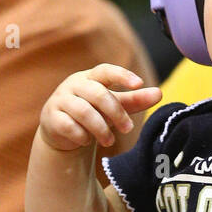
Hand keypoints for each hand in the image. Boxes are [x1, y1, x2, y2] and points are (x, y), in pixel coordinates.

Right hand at [39, 64, 162, 150]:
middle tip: (128, 129)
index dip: (122, 75)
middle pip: (98, 94)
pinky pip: (68, 125)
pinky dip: (81, 135)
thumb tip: (159, 94)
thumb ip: (135, 100)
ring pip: (83, 111)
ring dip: (100, 128)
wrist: (62, 131)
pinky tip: (87, 141)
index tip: (139, 83)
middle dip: (116, 113)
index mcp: (90, 77)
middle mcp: (74, 85)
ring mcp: (60, 100)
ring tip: (109, 141)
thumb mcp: (114, 106)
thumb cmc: (93, 112)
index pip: (105, 70)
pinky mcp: (51, 117)